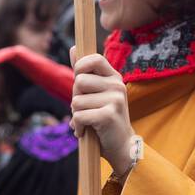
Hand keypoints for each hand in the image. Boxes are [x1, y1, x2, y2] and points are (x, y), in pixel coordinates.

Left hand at [68, 48, 134, 175]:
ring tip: (88, 122)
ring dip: (76, 115)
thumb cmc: (104, 119)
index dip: (80, 68)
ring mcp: (115, 99)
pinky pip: (78, 116)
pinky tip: (86, 132)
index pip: (93, 59)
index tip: (80, 83)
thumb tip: (73, 48)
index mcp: (114, 77)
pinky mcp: (108, 115)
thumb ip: (84, 73)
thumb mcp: (96, 94)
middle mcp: (116, 85)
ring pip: (76, 101)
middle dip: (75, 98)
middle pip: (78, 81)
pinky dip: (78, 127)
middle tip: (86, 110)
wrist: (121, 147)